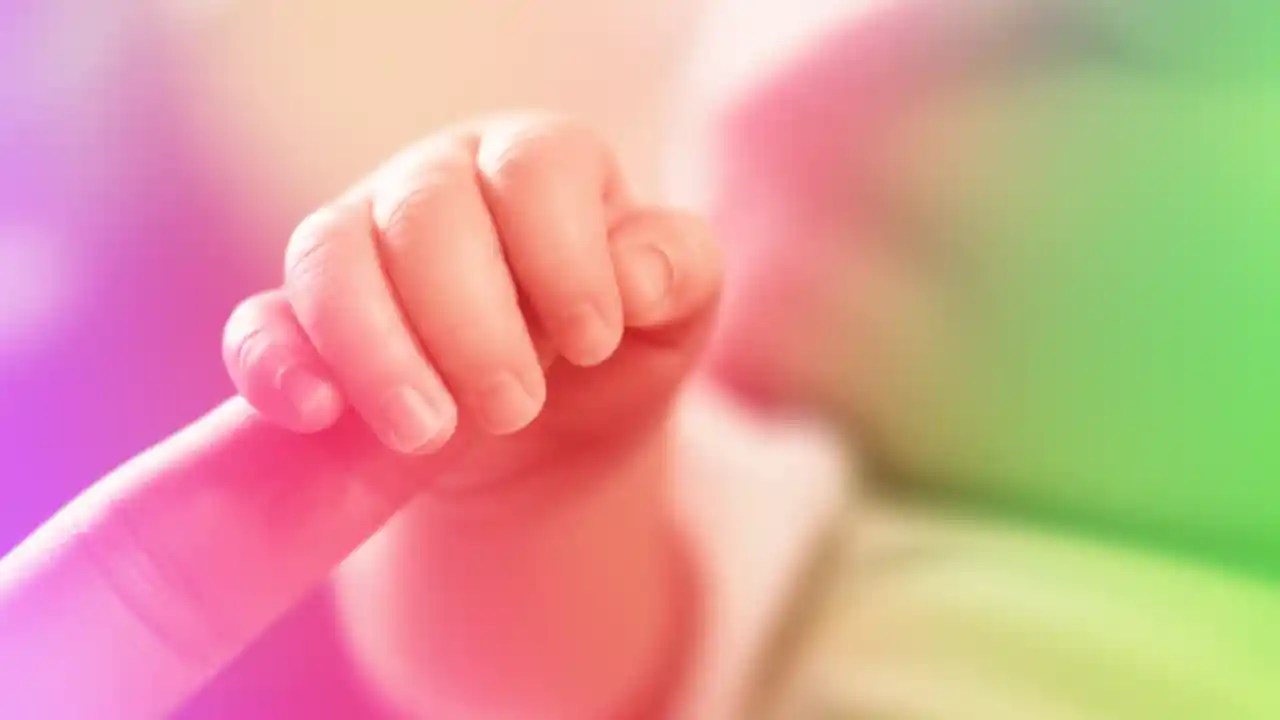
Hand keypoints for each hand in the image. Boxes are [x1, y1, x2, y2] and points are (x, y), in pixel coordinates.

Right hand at [0, 115, 720, 717]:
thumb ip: (678, 273)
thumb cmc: (613, 353)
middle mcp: (438, 183)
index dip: (564, 255)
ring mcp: (359, 243)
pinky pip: (261, 325)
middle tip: (515, 407)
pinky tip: (316, 412)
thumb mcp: (673, 317)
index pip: (534, 167)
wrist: (547, 433)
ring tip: (428, 433)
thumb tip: (635, 276)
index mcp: (536, 165)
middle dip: (472, 319)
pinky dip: (277, 365)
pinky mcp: (301, 321)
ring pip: (330, 255)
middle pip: (426, 211)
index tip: (593, 342)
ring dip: (377, 347)